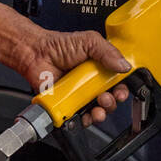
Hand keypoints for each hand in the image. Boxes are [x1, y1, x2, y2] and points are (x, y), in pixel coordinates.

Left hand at [9, 23, 131, 127]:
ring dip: (102, 113)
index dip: (121, 89)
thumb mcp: (89, 41)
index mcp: (100, 69)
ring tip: (98, 108)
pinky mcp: (68, 104)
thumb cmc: (59, 46)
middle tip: (107, 97)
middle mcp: (91, 83)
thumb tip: (125, 65)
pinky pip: (80, 117)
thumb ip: (108, 51)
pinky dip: (85, 120)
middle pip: (110, 99)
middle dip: (112, 102)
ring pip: (97, 110)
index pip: (117, 83)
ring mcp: (80, 95)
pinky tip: (85, 115)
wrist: (36, 54)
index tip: (121, 91)